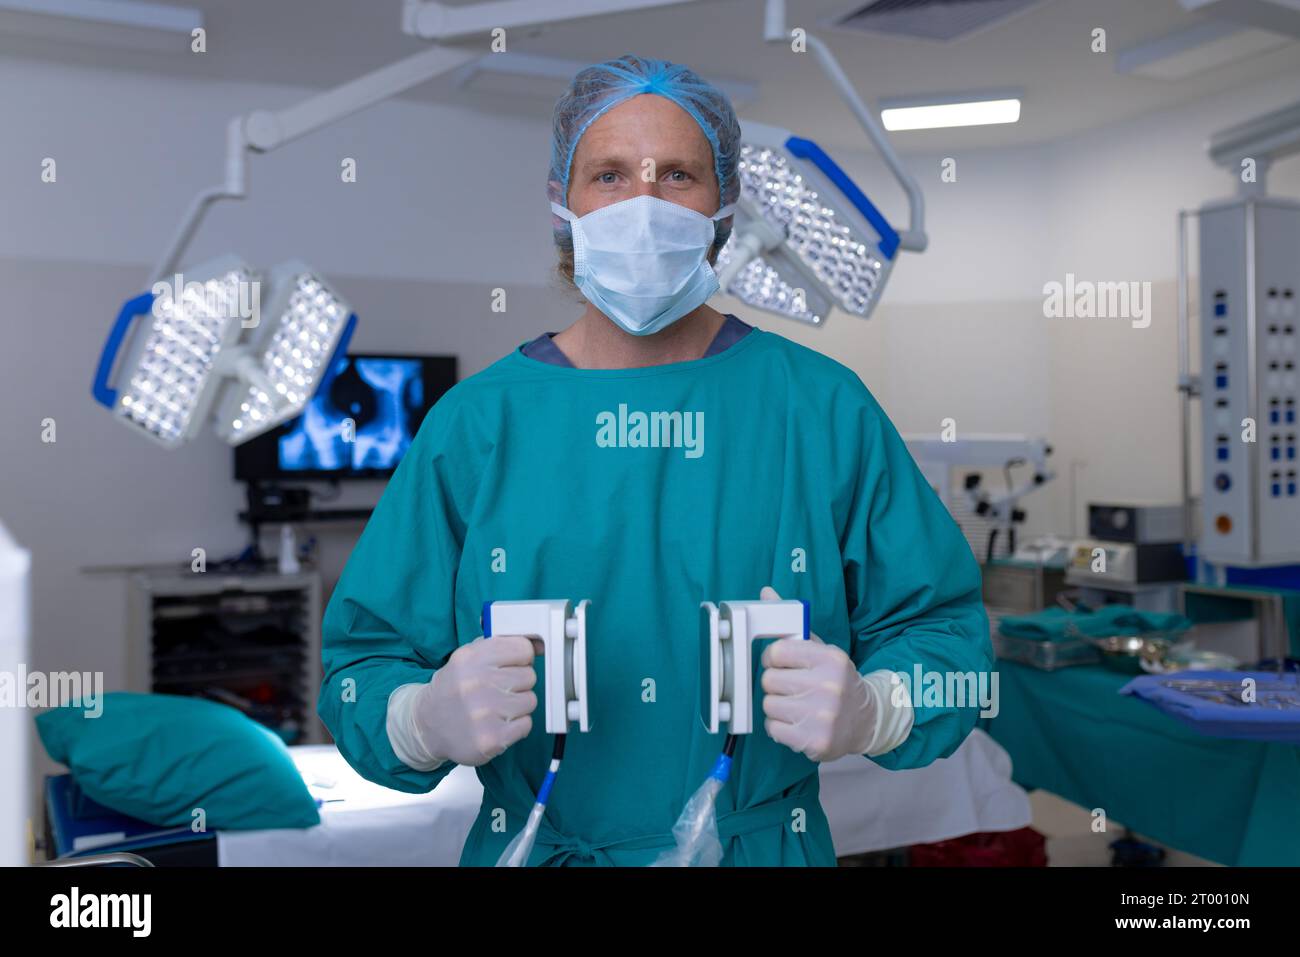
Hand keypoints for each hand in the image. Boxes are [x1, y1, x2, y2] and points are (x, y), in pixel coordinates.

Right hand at [411, 635, 538, 766]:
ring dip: (518, 705)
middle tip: (500, 690)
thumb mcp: (468, 658)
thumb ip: (500, 645)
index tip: (512, 665)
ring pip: (530, 700)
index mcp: (471, 658)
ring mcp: (484, 713)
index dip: (521, 658)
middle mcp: (476, 683)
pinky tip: (497, 723)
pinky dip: (516, 725)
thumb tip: (538, 645)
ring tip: (497, 708)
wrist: (427, 726)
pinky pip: (526, 724)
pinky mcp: (492, 738)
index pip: (523, 649)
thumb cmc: (454, 689)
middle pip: (529, 676)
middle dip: (518, 683)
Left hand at [759, 586, 875, 761]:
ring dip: (777, 706)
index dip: (773, 658)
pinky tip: (798, 722)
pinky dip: (780, 726)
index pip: (776, 651)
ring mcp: (822, 716)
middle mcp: (828, 686)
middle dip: (776, 683)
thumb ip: (792, 624)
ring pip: (768, 704)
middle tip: (793, 686)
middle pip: (768, 679)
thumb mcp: (821, 649)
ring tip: (797, 705)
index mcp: (830, 658)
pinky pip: (772, 728)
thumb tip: (766, 593)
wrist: (866, 720)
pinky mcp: (815, 741)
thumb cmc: (836, 681)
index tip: (781, 663)